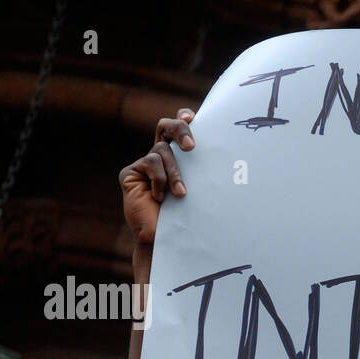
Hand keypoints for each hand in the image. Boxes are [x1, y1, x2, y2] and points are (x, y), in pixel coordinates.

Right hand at [119, 108, 195, 244]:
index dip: (184, 119)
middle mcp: (160, 156)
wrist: (166, 240)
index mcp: (178, 158)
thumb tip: (228, 151)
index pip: (180, 129)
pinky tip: (161, 198)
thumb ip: (203, 170)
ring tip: (181, 194)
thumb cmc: (188, 217)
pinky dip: (160, 180)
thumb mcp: (200, 189)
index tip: (193, 116)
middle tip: (192, 146)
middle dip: (180, 129)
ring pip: (162, 150)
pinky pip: (150, 163)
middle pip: (166, 126)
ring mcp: (144, 163)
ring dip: (175, 173)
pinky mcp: (130, 173)